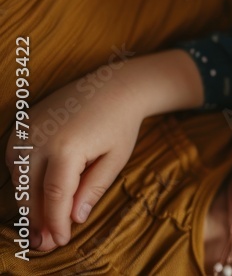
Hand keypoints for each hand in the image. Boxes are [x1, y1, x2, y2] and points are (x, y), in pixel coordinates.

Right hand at [5, 74, 139, 251]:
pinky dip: (24, 180)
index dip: (55, 222)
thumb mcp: (114, 160)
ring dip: (28, 202)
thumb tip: (73, 219)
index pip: (55, 197)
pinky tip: (37, 195)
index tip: (59, 241)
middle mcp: (39, 139)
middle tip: (46, 243)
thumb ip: (92, 189)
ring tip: (42, 225)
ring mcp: (26, 130)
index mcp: (67, 148)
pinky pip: (15, 160)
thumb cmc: (119, 124)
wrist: (114, 86)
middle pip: (30, 191)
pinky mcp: (22, 125)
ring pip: (18, 178)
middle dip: (38, 220)